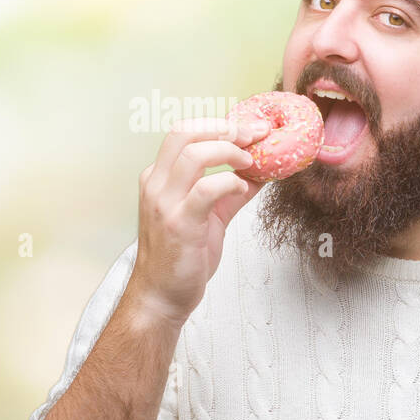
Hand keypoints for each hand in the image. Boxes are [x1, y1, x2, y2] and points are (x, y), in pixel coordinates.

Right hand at [129, 116, 266, 324]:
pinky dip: (229, 182)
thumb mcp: (209, 216)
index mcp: (160, 178)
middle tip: (255, 136)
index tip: (251, 129)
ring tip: (250, 162)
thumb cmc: (183, 255)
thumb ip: (231, 193)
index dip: (220, 124)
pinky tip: (242, 188)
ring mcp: (164, 203)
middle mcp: (156, 184)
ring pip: (193, 154)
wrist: (162, 294)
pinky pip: (205, 189)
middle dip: (225, 128)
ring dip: (229, 151)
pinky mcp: (178, 223)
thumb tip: (262, 174)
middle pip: (184, 132)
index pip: (185, 132)